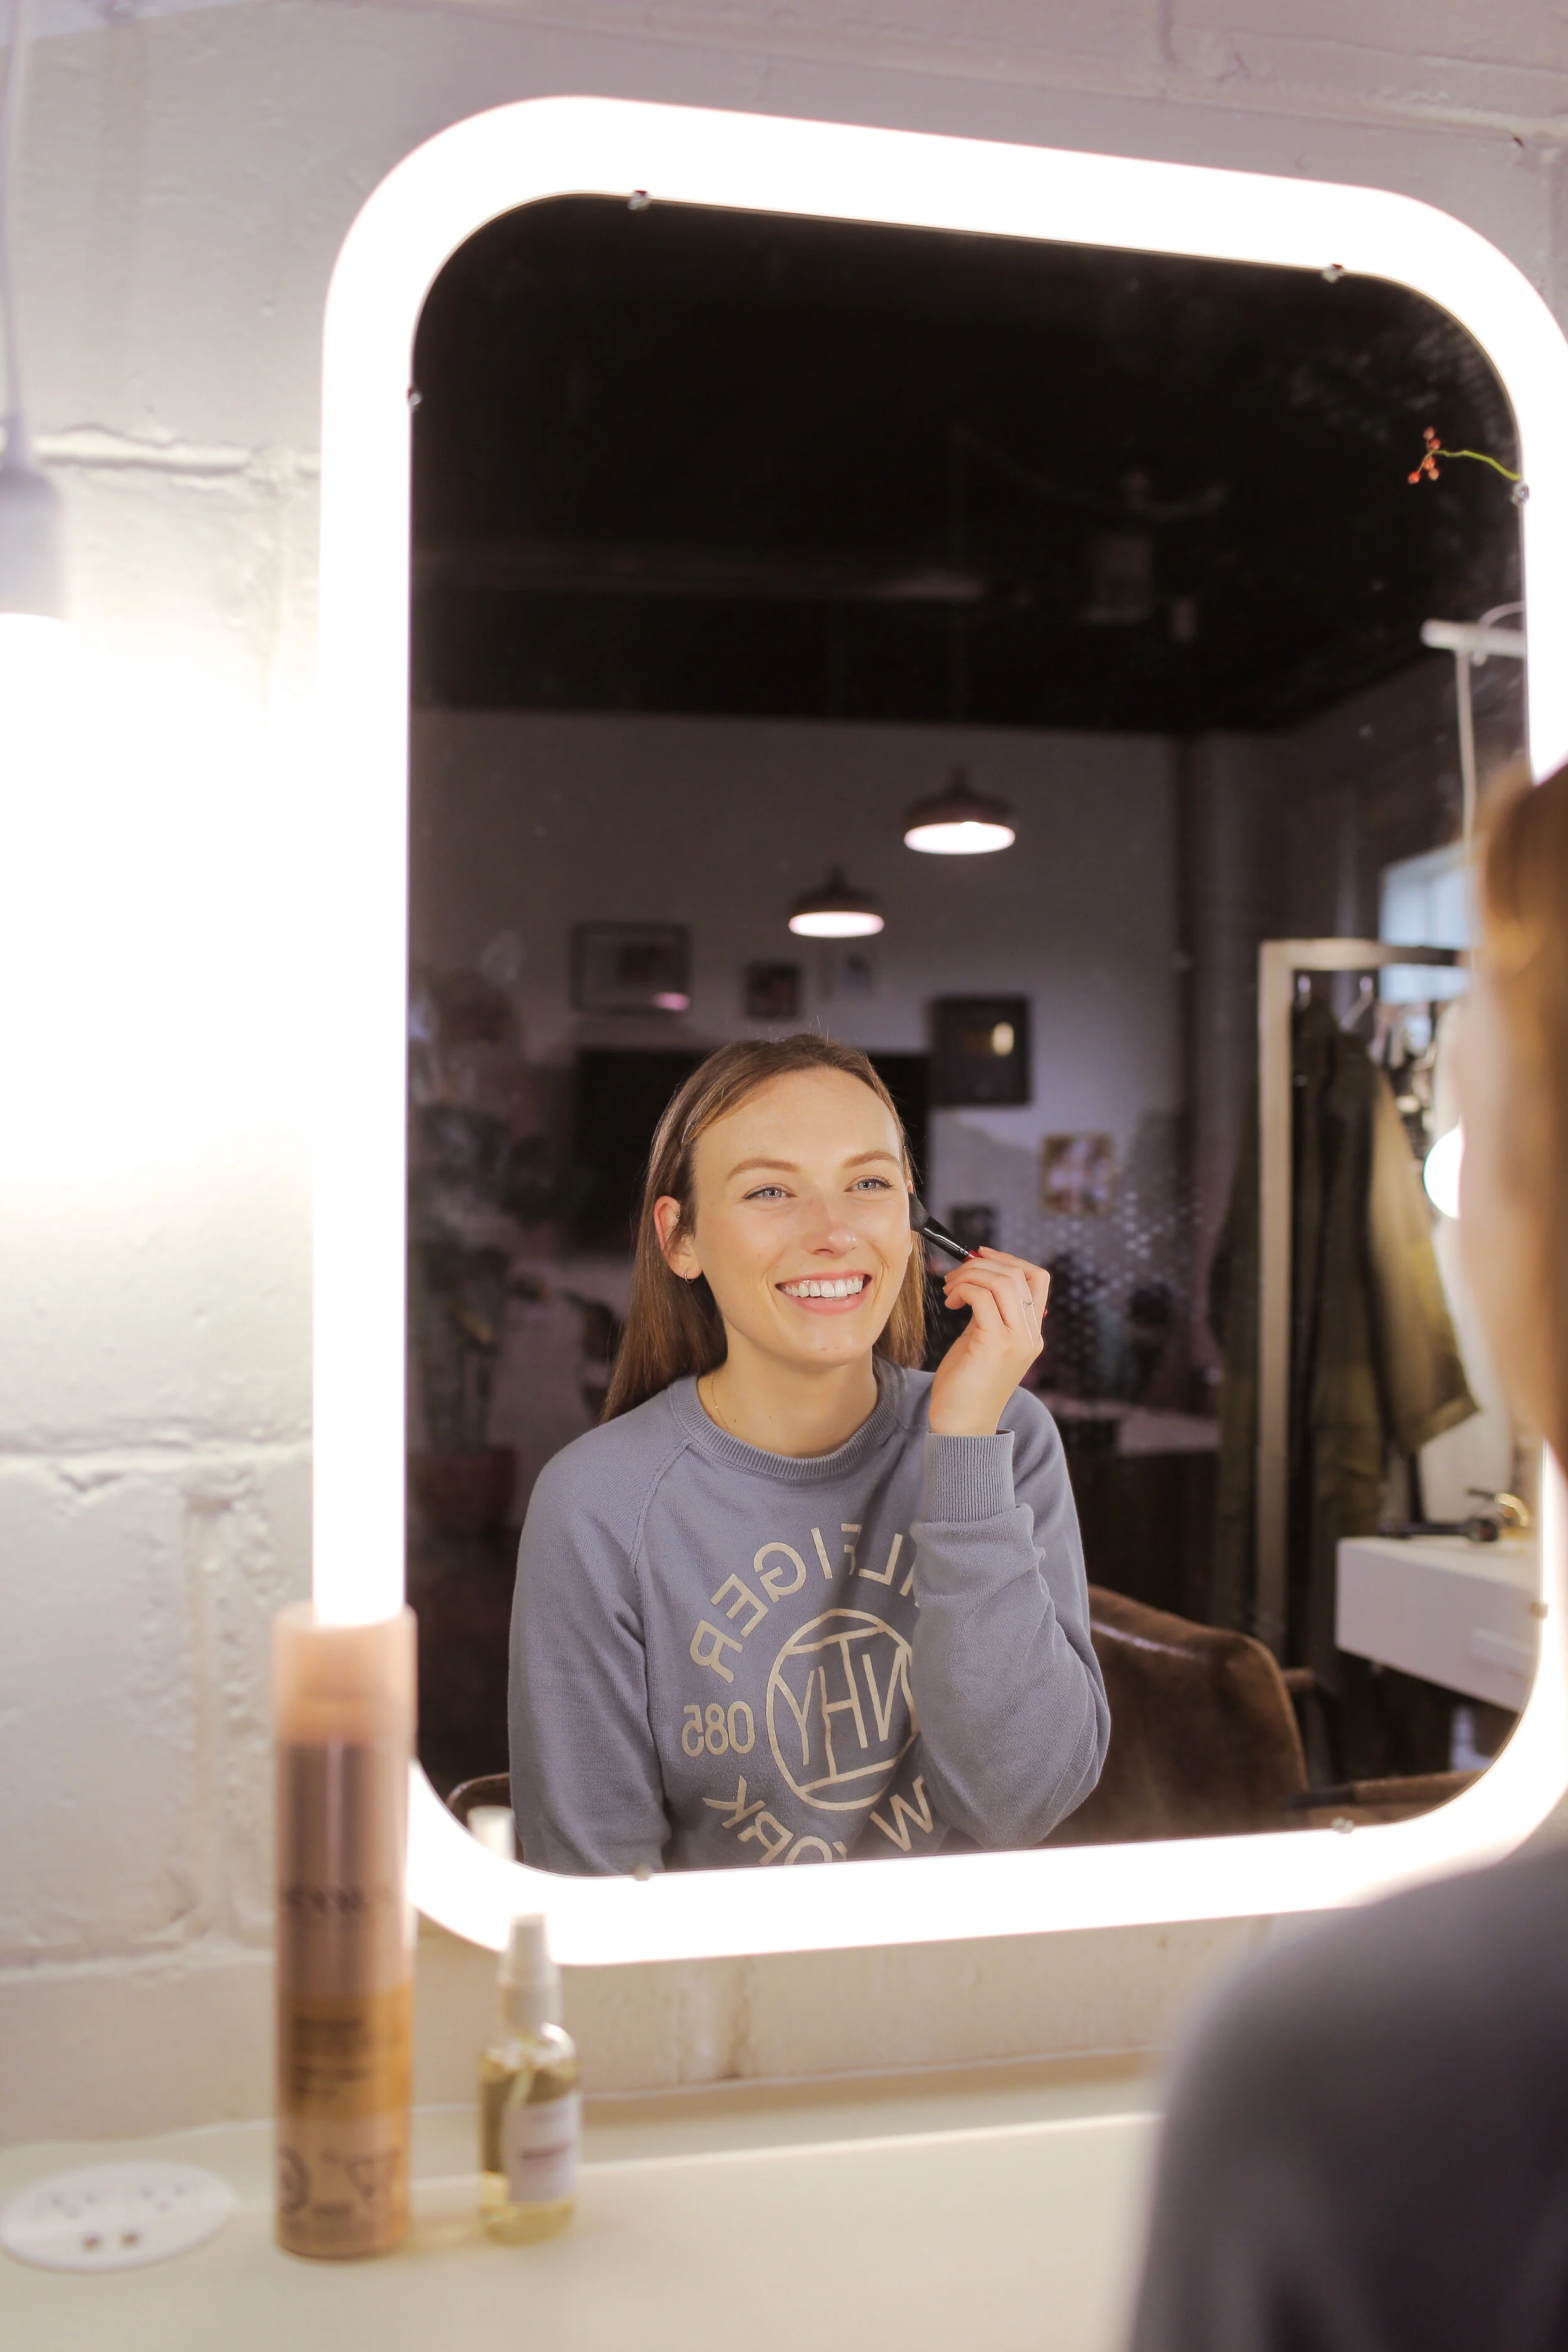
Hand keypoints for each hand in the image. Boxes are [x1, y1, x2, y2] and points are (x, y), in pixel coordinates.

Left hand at [928, 1248, 1049, 1436]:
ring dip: (970, 1275)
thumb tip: (976, 1281)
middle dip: (982, 1264)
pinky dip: (963, 1289)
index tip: (981, 1255)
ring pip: (1003, 1281)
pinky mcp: (995, 1345)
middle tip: (954, 1275)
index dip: (1010, 1259)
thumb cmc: (966, 1386)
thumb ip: (988, 1314)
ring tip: (950, 1290)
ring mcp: (1017, 1340)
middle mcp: (1030, 1335)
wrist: (961, 1427)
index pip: (1038, 1280)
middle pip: (1019, 1274)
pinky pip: (982, 1297)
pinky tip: (951, 1302)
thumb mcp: (981, 1342)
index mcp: (1032, 1334)